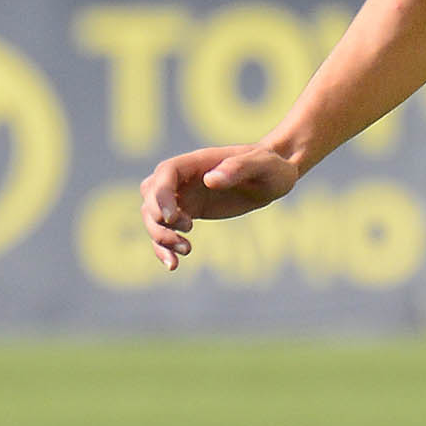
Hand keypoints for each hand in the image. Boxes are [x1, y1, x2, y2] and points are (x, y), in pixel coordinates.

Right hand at [141, 142, 300, 268]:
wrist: (274, 178)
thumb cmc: (270, 167)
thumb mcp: (261, 165)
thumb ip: (238, 169)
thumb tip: (210, 180)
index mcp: (197, 161)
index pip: (165, 174)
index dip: (162, 196)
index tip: (173, 219)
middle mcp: (184, 178)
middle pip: (150, 196)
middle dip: (158, 219)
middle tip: (185, 233)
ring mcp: (184, 196)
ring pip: (153, 216)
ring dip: (160, 237)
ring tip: (186, 251)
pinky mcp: (189, 212)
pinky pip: (166, 230)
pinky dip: (163, 247)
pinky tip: (174, 264)